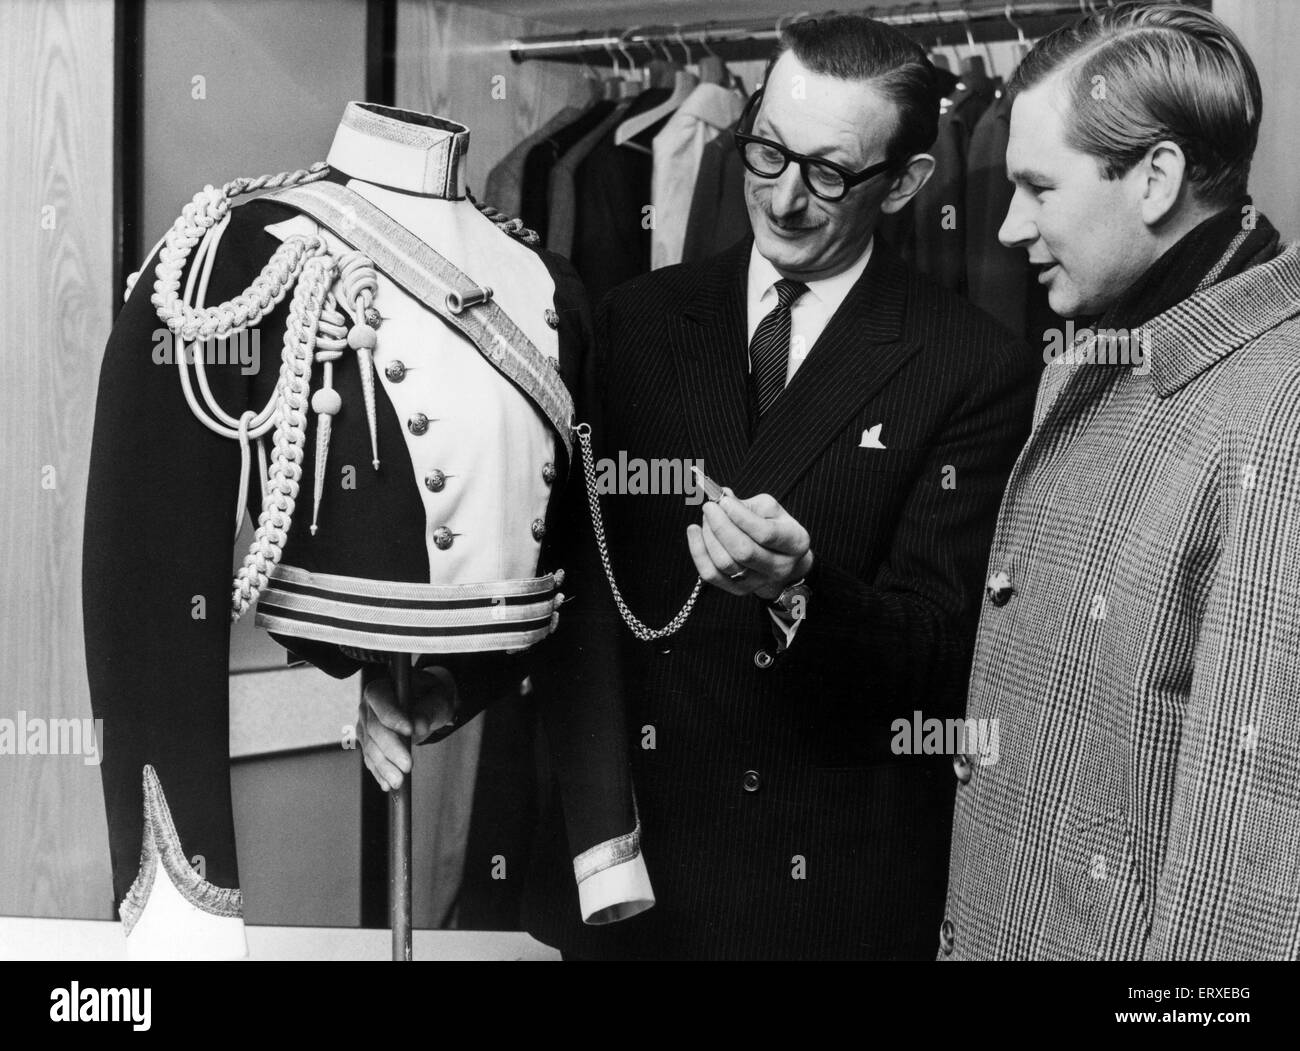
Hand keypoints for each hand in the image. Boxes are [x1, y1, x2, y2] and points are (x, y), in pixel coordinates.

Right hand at [357, 667, 456, 790]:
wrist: (426, 704)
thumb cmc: (431, 697)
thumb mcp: (437, 698)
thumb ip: (428, 709)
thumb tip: (418, 725)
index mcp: (382, 687)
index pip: (380, 699)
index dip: (392, 715)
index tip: (409, 731)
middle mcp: (367, 706)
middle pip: (374, 728)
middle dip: (391, 749)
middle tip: (408, 765)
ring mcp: (364, 726)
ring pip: (370, 748)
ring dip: (384, 767)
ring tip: (399, 781)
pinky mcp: (367, 743)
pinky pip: (371, 760)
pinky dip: (380, 773)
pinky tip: (387, 784)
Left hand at [686, 489, 813, 600]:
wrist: (780, 558)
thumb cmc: (774, 526)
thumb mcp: (770, 509)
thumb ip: (747, 504)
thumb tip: (722, 497)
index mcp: (795, 542)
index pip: (766, 533)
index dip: (741, 516)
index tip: (723, 501)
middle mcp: (780, 566)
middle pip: (743, 551)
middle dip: (720, 526)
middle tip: (709, 507)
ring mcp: (759, 582)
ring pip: (725, 563)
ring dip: (708, 536)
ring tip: (706, 518)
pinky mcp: (738, 589)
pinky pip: (711, 574)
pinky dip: (698, 551)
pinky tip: (694, 531)